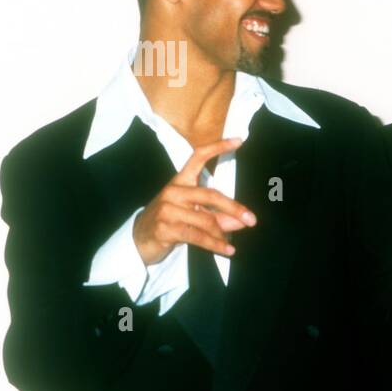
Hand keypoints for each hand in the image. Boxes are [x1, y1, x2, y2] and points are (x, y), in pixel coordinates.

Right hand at [132, 138, 256, 263]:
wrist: (139, 239)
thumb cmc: (171, 221)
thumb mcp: (194, 215)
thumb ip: (219, 217)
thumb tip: (243, 221)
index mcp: (180, 181)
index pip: (198, 157)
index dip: (218, 147)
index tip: (239, 140)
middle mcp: (174, 191)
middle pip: (210, 195)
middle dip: (234, 208)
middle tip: (251, 220)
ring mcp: (168, 209)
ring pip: (206, 220)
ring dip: (221, 233)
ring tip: (230, 243)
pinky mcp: (165, 228)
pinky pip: (198, 236)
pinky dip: (215, 245)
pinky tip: (227, 250)